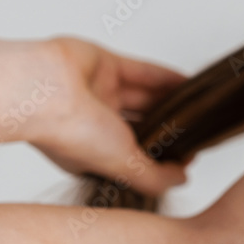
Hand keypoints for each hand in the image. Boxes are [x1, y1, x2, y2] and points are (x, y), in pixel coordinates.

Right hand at [27, 36, 190, 196]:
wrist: (43, 90)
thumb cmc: (68, 132)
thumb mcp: (121, 166)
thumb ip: (153, 176)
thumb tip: (182, 178)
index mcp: (91, 153)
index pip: (133, 157)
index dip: (161, 157)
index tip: (188, 158)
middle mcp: (94, 123)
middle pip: (142, 124)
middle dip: (168, 128)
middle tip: (198, 130)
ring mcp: (100, 92)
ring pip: (145, 97)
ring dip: (171, 101)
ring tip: (200, 106)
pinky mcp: (107, 64)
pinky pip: (145, 72)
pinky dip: (168, 77)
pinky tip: (190, 83)